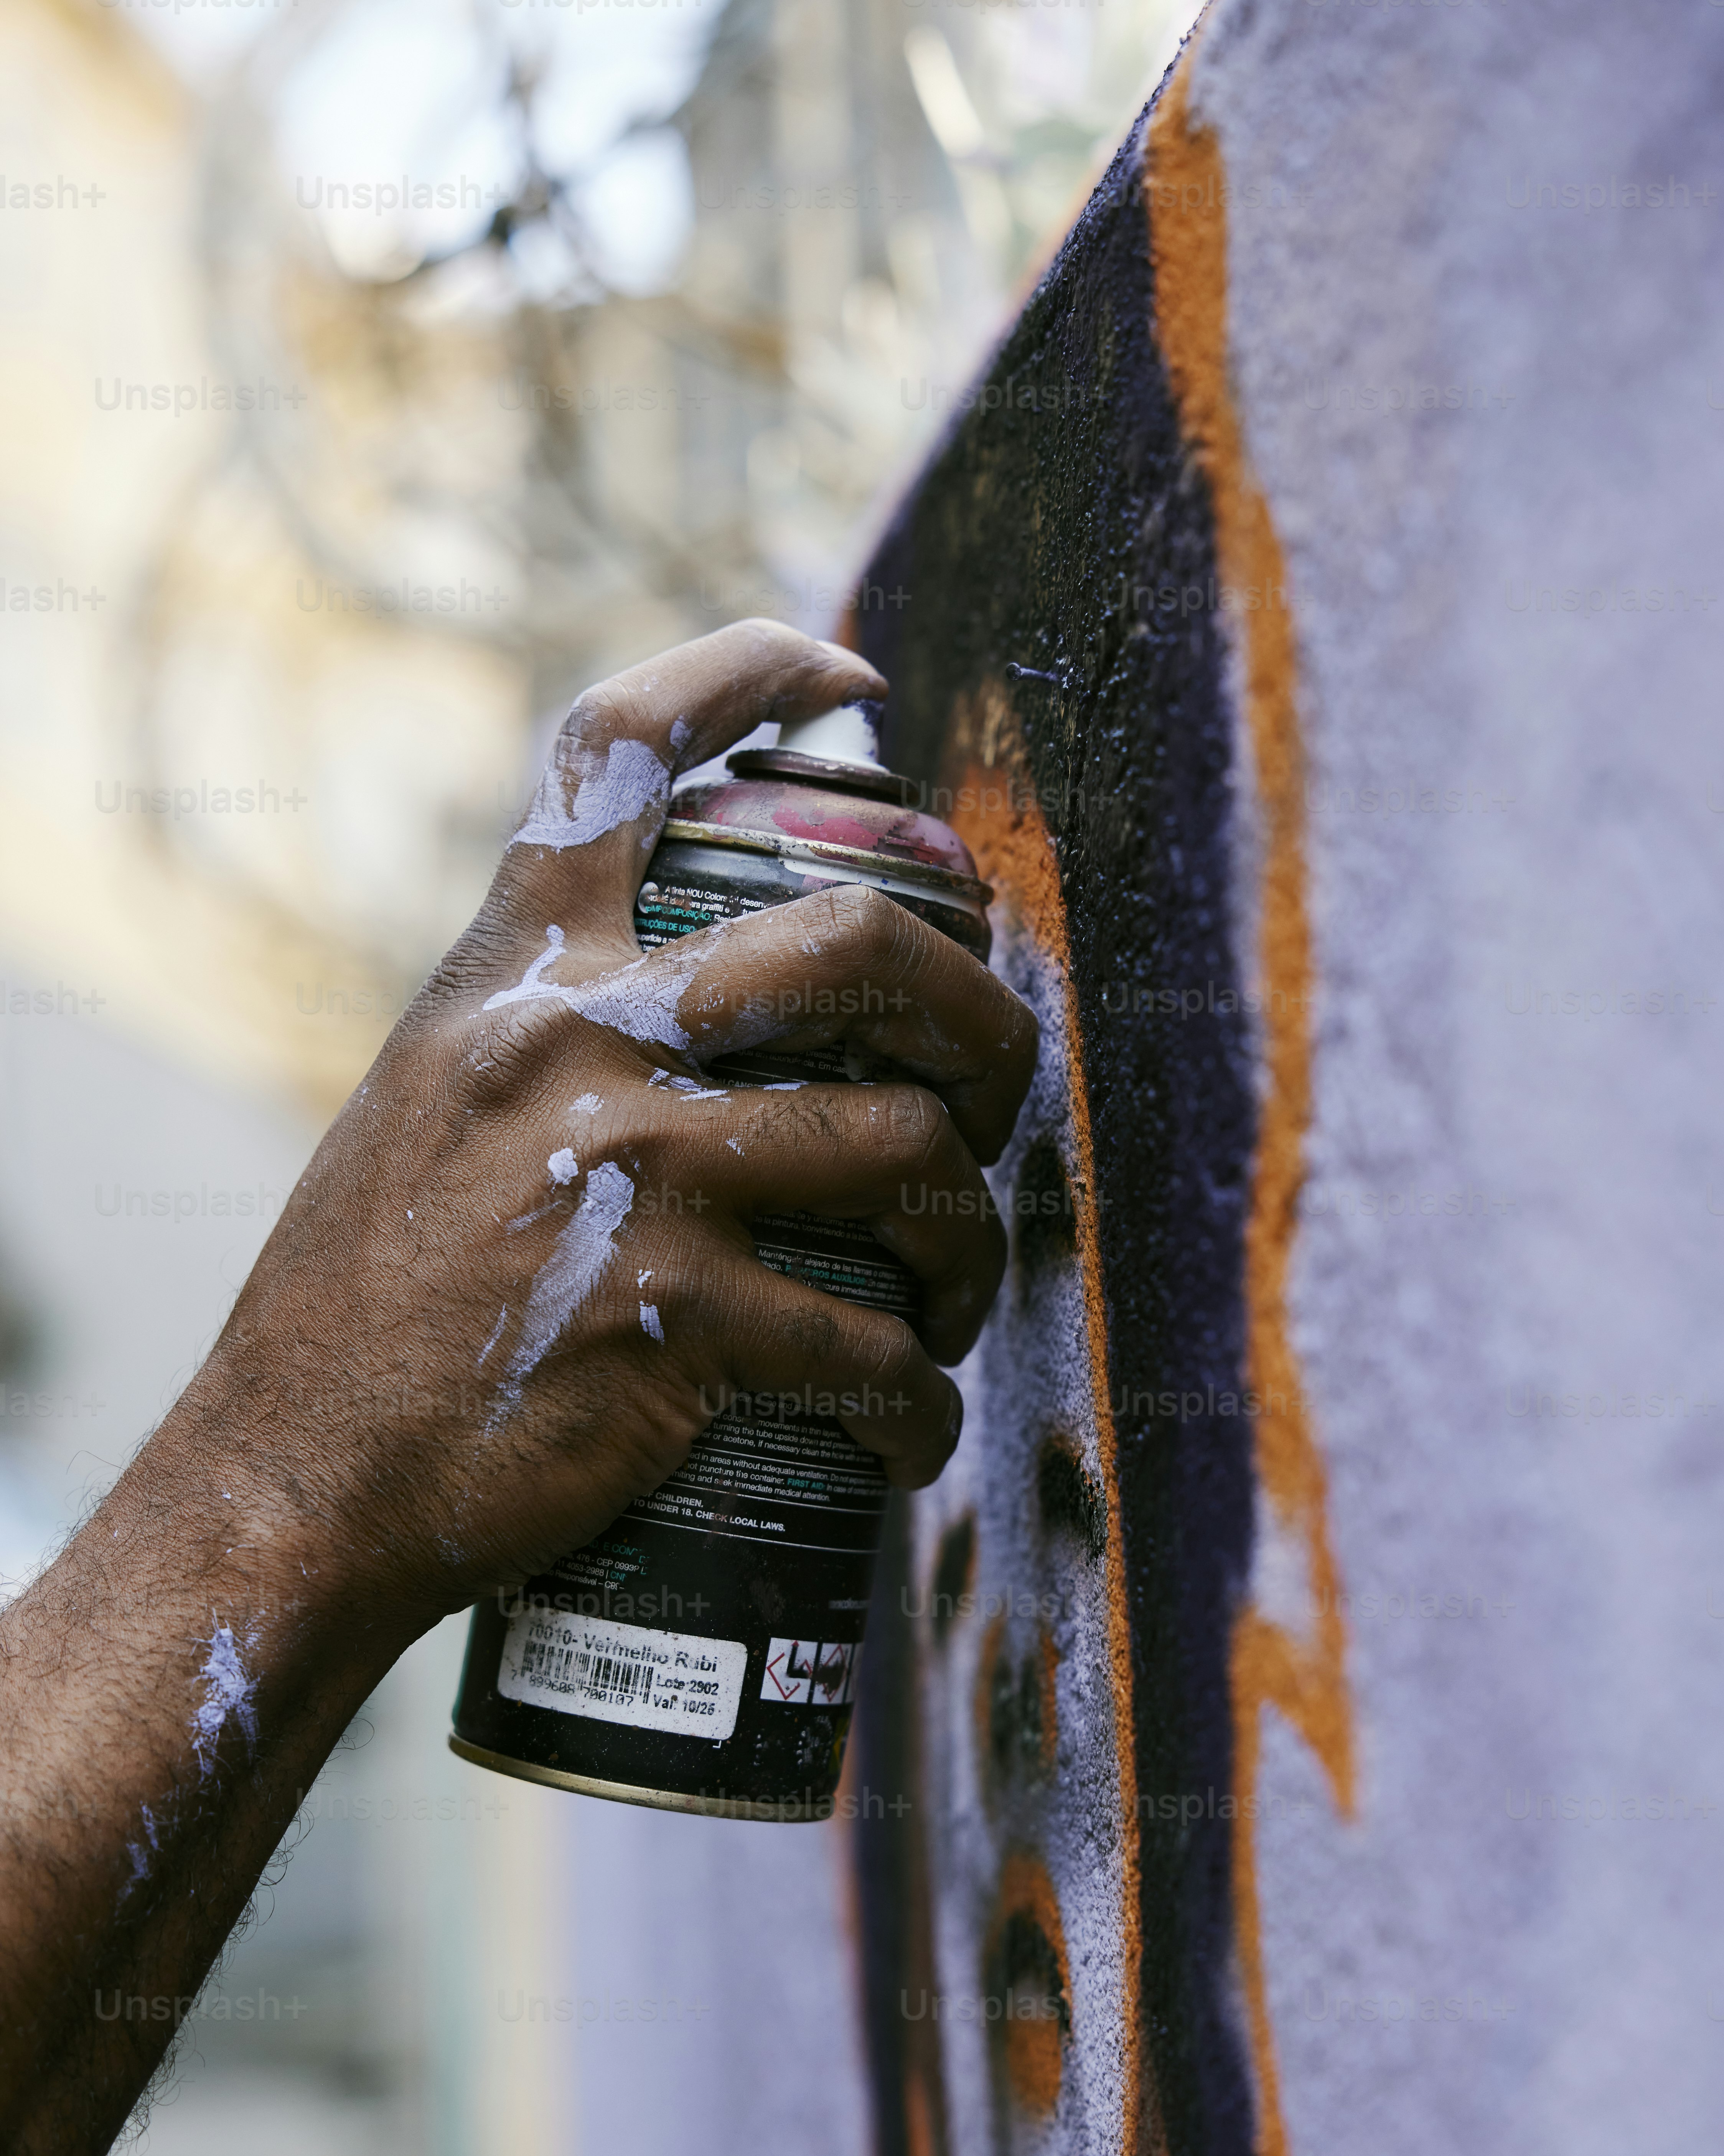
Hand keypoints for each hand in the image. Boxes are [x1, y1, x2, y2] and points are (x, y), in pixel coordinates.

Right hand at [192, 617, 1038, 1644]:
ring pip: (902, 1151)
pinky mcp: (675, 1328)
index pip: (620, 748)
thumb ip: (550, 1037)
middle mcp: (575, 1043)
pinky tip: (908, 1432)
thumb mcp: (433, 1108)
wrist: (293, 1483)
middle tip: (999, 1098)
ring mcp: (631, 1179)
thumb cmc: (370, 1309)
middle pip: (856, 944)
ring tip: (952, 1297)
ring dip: (971, 1238)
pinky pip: (871, 1348)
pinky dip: (920, 1402)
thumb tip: (710, 1012)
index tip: (852, 683)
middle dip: (982, 1021)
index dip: (750, 672)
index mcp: (511, 975)